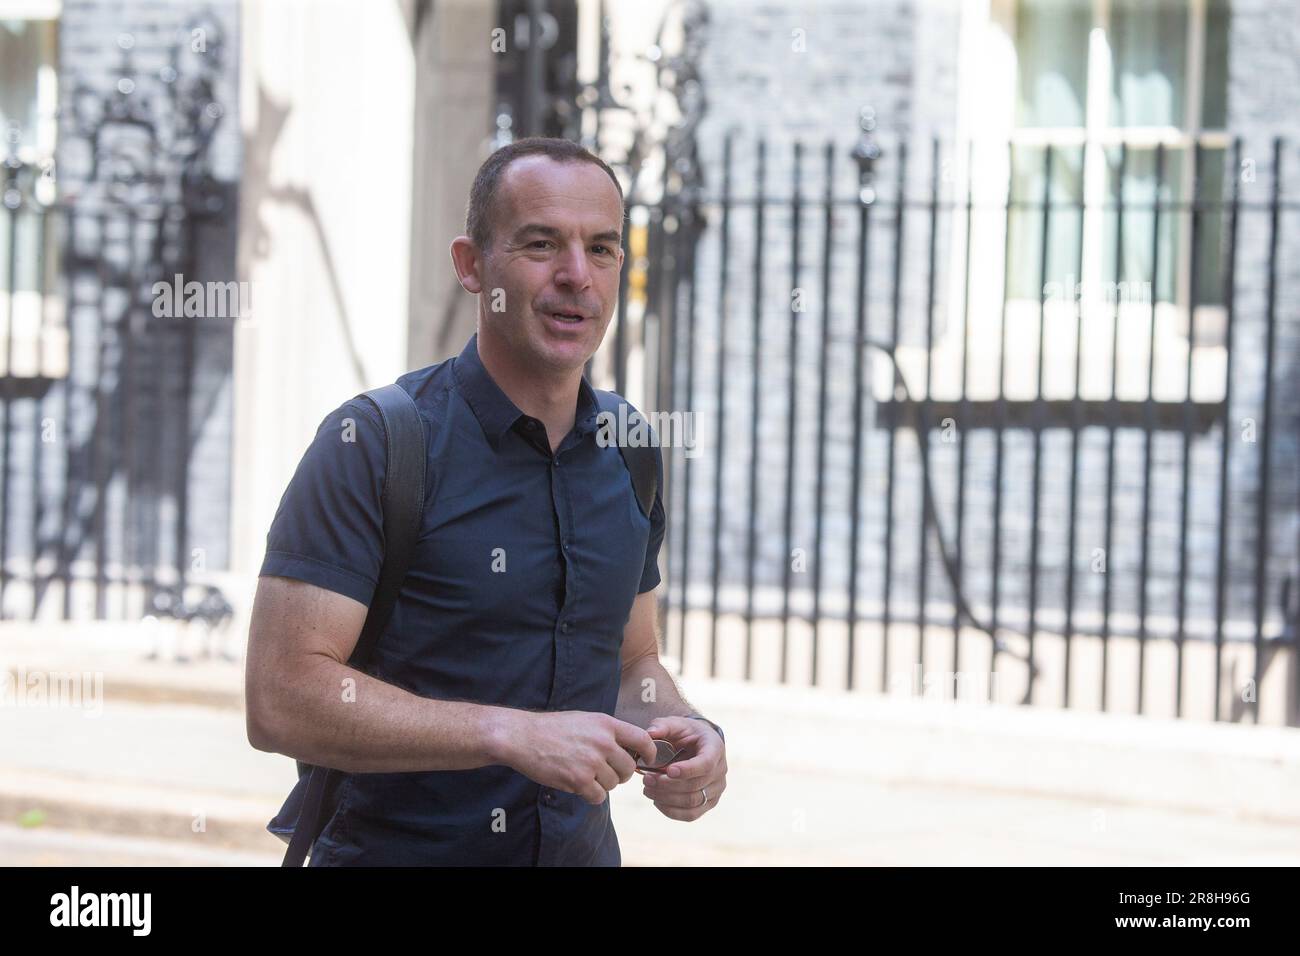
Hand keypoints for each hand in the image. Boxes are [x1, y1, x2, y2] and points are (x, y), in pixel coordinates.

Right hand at [503, 710, 657, 805]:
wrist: (522, 737)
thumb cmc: (553, 728)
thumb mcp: (585, 720)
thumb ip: (607, 732)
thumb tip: (628, 748)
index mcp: (606, 724)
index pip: (642, 739)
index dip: (649, 752)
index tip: (647, 759)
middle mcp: (603, 742)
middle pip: (629, 768)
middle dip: (621, 774)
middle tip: (606, 773)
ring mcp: (591, 762)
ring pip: (613, 784)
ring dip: (602, 785)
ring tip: (585, 775)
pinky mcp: (579, 780)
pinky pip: (598, 796)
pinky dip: (591, 796)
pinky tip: (580, 787)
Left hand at [640, 715, 726, 820]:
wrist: (696, 745)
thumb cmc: (685, 734)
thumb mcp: (675, 724)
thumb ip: (662, 726)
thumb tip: (650, 734)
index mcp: (715, 748)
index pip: (707, 764)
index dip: (688, 770)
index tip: (668, 770)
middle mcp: (720, 771)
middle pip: (696, 785)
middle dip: (668, 785)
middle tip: (646, 779)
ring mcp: (716, 790)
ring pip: (693, 802)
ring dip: (666, 798)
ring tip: (647, 789)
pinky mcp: (708, 803)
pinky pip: (691, 815)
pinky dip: (671, 811)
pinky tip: (656, 800)